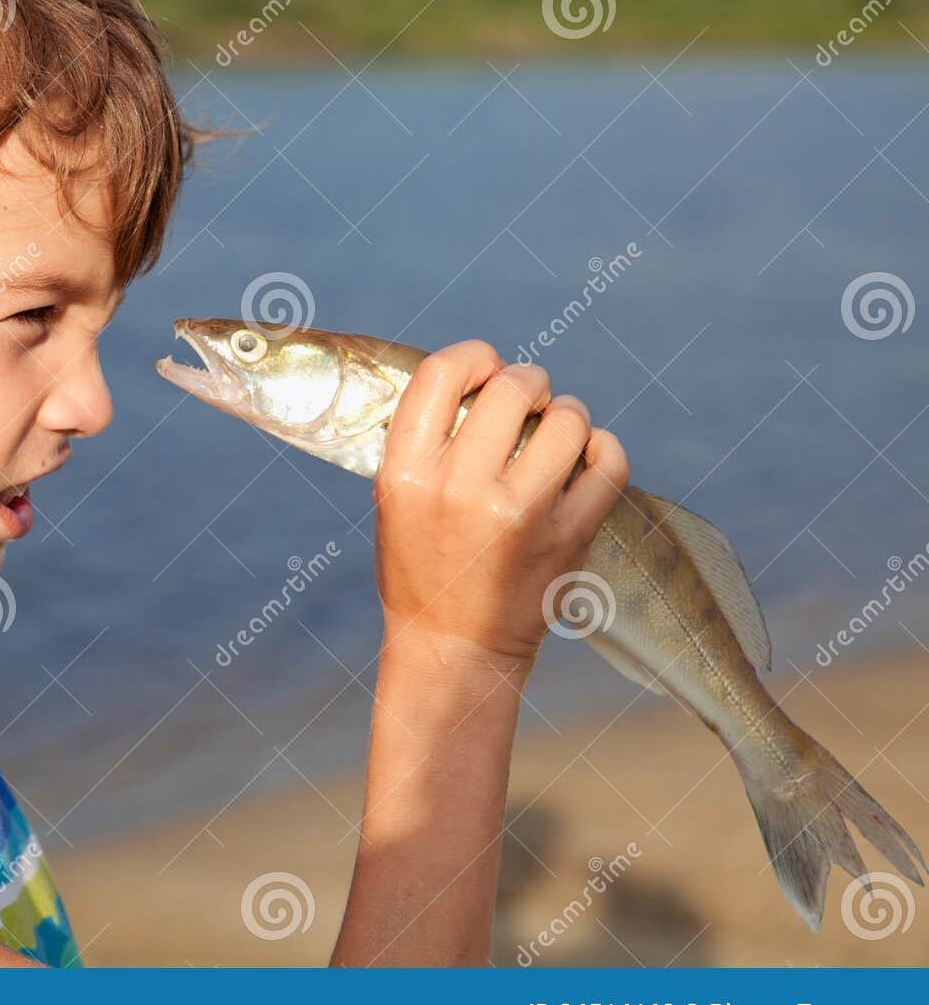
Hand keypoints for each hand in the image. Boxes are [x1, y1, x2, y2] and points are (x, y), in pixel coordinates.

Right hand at [371, 340, 628, 673]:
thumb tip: (482, 377)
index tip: (487, 368)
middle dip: (529, 382)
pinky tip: (589, 456)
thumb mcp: (395, 499)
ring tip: (558, 431)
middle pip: (512, 386)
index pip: (441, 374)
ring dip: (568, 415)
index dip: (473, 356)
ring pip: (567, 419)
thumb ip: (427, 441)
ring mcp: (518, 514)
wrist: (452, 648)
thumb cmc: (421, 566)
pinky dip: (604, 449)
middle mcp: (459, 489)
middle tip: (531, 399)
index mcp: (407, 474)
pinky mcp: (566, 538)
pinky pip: (608, 463)